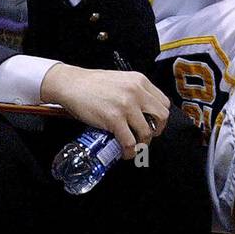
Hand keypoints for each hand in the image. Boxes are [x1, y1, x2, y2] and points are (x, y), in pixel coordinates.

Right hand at [41, 63, 170, 158]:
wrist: (71, 84)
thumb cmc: (92, 84)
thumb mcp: (122, 80)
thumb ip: (135, 92)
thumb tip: (142, 111)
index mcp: (140, 81)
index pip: (164, 102)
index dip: (160, 116)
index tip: (154, 123)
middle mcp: (137, 92)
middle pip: (162, 116)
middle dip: (157, 130)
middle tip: (147, 136)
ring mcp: (126, 106)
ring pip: (147, 132)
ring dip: (143, 144)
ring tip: (135, 147)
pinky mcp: (114, 119)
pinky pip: (129, 141)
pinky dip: (130, 151)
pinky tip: (125, 152)